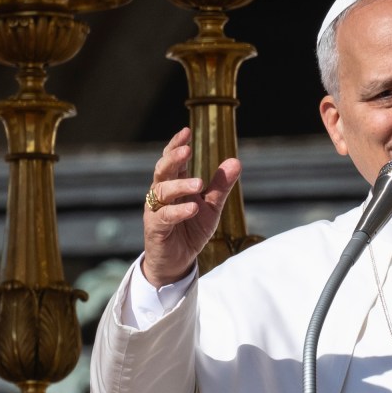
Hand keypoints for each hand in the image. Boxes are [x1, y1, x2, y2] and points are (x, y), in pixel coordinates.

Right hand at [141, 127, 241, 286]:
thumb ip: (221, 186)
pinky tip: (193, 208)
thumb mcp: (211, 207)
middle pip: (162, 170)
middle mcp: (162, 194)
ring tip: (199, 183)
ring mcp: (156, 210)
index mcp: (175, 184)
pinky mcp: (155, 228)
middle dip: (173, 158)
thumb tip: (236, 161)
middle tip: (187, 150)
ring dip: (180, 185)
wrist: (178, 261)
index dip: (176, 145)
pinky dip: (178, 211)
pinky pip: (164, 216)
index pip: (173, 160)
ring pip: (162, 191)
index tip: (186, 131)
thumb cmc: (191, 230)